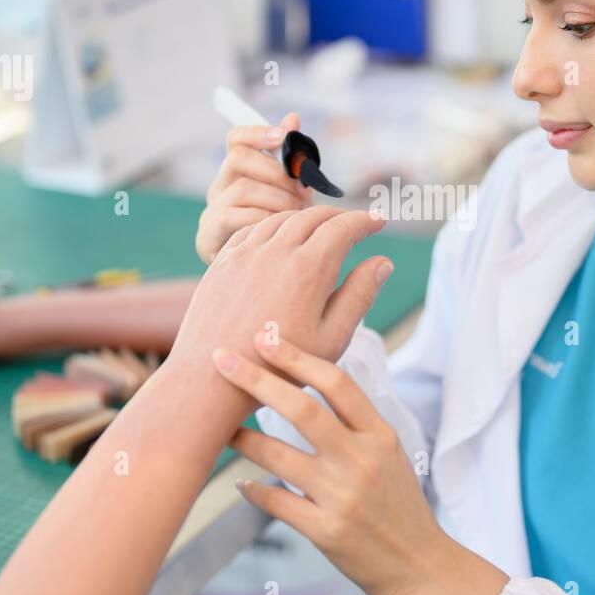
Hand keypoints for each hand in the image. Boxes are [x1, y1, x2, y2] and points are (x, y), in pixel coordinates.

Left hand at [167, 205, 392, 411]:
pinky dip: (274, 225)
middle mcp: (275, 251)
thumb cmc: (277, 368)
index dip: (365, 221)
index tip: (379, 220)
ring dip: (306, 217)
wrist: (211, 379)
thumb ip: (359, 296)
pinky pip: (252, 229)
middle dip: (339, 216)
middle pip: (313, 216)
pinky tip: (281, 238)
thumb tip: (382, 262)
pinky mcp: (223, 262)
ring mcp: (245, 253)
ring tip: (321, 229)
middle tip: (355, 224)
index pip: (343, 228)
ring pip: (282, 218)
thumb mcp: (331, 339)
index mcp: (308, 269)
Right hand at [196, 111, 313, 263]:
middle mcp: (220, 188)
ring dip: (278, 200)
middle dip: (277, 172)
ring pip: (243, 189)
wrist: (263, 282)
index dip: (258, 132)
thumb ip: (290, 160)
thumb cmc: (281, 234)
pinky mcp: (208, 237)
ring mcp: (211, 212)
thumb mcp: (291, 195)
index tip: (285, 136)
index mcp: (238, 174)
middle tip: (303, 191)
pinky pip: (237, 218)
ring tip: (300, 218)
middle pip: (239, 159)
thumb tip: (292, 117)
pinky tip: (282, 232)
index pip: (236, 139)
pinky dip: (265, 221)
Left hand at [212, 333, 510, 594]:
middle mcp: (362, 460)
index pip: (337, 383)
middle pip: (302, 410)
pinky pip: (275, 502)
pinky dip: (253, 490)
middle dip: (257, 380)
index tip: (265, 338)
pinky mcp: (325, 531)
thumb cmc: (398, 503)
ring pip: (279, 456)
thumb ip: (355, 421)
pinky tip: (241, 482)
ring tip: (220, 428)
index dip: (298, 357)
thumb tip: (308, 380)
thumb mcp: (390, 453)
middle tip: (222, 360)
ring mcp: (342, 497)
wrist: (418, 564)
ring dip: (242, 439)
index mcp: (380, 435)